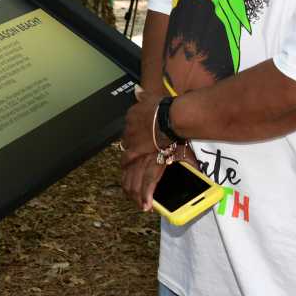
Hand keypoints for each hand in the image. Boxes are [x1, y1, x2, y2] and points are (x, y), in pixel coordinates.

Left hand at [120, 87, 166, 210]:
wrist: (168, 116)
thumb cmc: (162, 107)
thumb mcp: (148, 98)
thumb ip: (141, 96)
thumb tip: (137, 90)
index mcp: (131, 127)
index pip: (126, 143)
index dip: (128, 153)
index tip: (129, 159)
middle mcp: (131, 142)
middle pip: (126, 164)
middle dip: (127, 178)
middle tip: (127, 189)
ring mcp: (139, 153)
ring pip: (133, 176)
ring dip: (134, 190)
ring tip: (136, 201)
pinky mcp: (149, 161)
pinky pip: (147, 181)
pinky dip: (146, 193)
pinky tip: (146, 205)